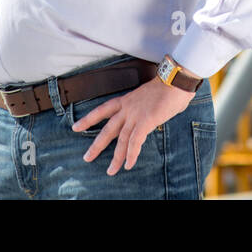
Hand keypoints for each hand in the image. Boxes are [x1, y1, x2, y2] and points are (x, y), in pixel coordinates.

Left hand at [74, 78, 194, 174]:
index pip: (102, 110)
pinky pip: (135, 141)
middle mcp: (127, 108)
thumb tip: (148, 119)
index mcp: (126, 100)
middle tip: (87, 157)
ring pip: (121, 139)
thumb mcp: (147, 97)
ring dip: (116, 157)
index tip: (76, 127)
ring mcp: (135, 115)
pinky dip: (131, 154)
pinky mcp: (145, 121)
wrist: (175, 81)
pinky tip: (129, 164)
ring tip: (111, 170)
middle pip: (108, 129)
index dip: (88, 119)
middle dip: (97, 145)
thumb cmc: (166, 88)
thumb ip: (143, 109)